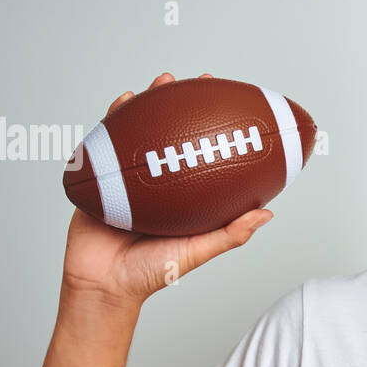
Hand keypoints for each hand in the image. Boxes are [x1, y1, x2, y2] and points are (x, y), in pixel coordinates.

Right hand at [60, 72, 273, 305]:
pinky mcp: (99, 175)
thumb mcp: (196, 252)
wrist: (102, 285)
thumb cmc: (150, 274)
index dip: (222, 131)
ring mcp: (128, 174)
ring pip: (142, 130)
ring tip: (165, 81)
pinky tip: (125, 100)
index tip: (241, 107)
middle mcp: (158, 180)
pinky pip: (105, 141)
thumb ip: (229, 234)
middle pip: (175, 133)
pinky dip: (114, 118)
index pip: (206, 154)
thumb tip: (267, 213)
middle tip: (205, 81)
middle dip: (189, 103)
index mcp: (184, 194)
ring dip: (153, 101)